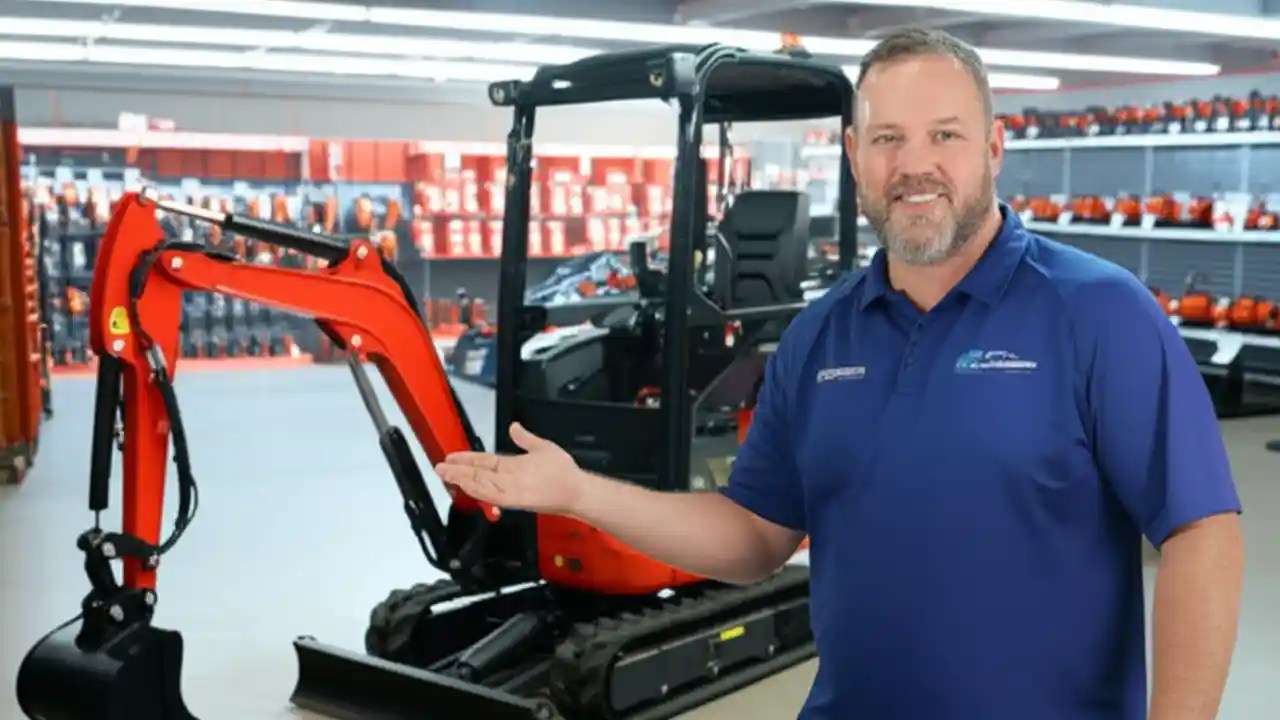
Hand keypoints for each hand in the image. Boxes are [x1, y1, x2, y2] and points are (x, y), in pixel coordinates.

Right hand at [435, 422, 586, 515]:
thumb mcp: (541, 448)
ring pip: (480, 483)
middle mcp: (507, 478)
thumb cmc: (562, 472)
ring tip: (445, 472)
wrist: (575, 488)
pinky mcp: (515, 499)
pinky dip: (477, 488)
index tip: (451, 456)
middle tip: (439, 466)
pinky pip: (492, 494)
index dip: (466, 459)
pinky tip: (465, 483)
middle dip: (457, 470)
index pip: (483, 461)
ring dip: (462, 478)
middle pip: (477, 473)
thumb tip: (515, 427)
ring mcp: (509, 489)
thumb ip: (525, 438)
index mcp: (511, 466)